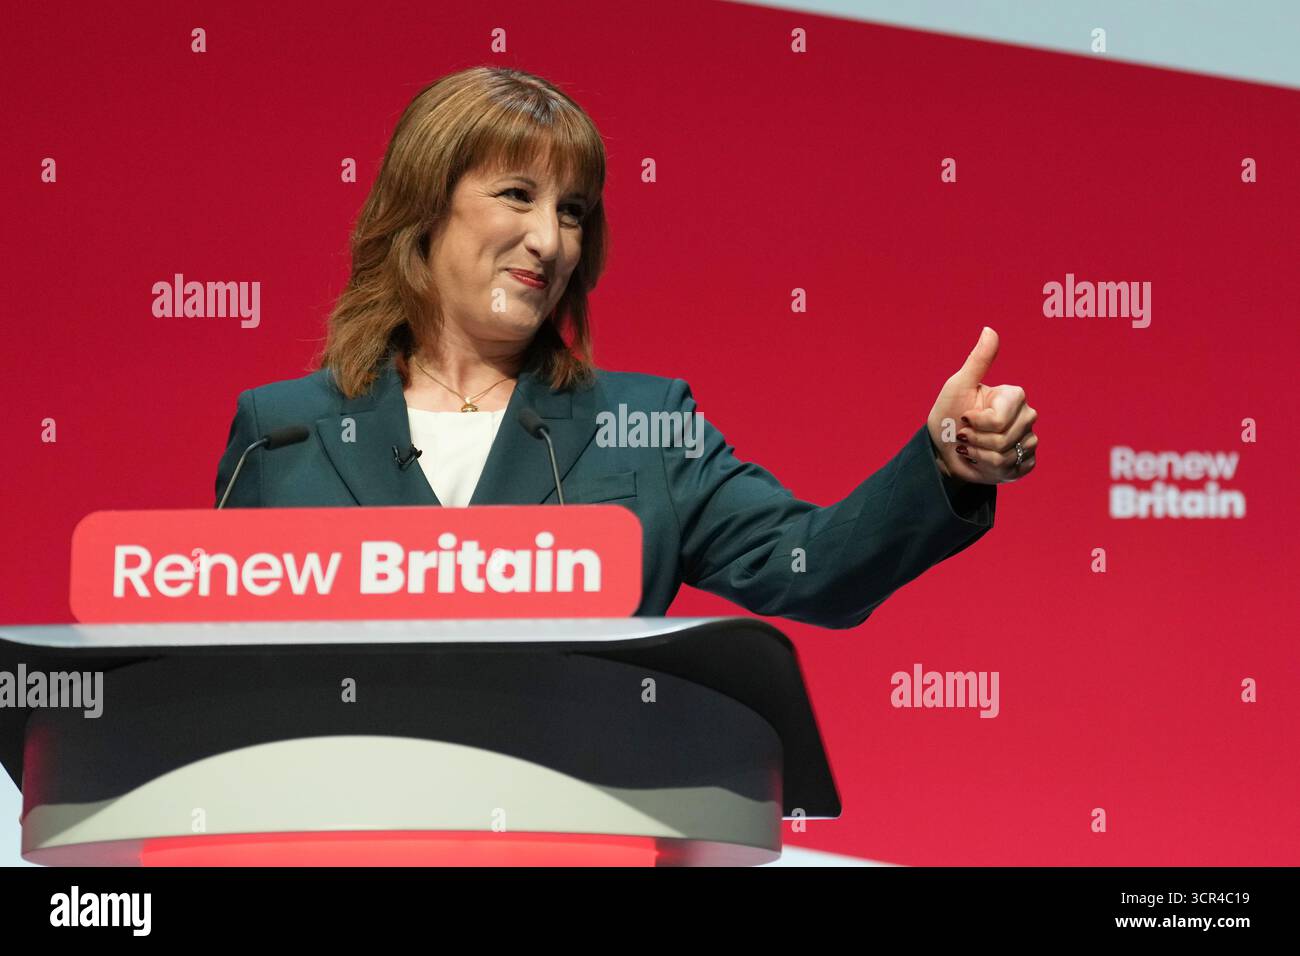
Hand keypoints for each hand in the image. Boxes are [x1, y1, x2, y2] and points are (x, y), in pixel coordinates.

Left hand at [926, 327, 1037, 484]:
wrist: (944, 448)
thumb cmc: (949, 413)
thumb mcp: (958, 385)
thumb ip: (978, 360)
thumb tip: (989, 329)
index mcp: (1015, 396)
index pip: (998, 421)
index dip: (975, 424)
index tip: (965, 417)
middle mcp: (1027, 416)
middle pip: (1001, 440)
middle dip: (975, 442)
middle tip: (967, 435)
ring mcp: (1029, 441)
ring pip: (1005, 458)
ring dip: (979, 456)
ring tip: (974, 448)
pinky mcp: (1026, 462)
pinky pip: (1011, 470)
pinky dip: (990, 469)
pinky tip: (983, 461)